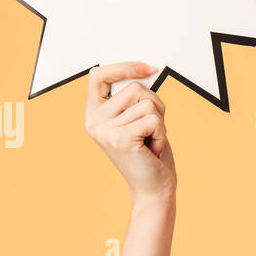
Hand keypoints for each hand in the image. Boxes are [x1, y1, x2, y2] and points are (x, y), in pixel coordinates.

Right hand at [84, 61, 176, 199]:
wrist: (153, 188)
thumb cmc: (149, 154)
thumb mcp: (137, 119)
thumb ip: (134, 98)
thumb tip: (145, 71)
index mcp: (94, 114)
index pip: (98, 76)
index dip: (123, 67)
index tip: (148, 68)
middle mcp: (94, 121)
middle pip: (134, 88)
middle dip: (153, 106)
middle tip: (150, 131)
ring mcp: (105, 130)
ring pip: (146, 103)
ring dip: (159, 122)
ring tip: (150, 141)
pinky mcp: (121, 138)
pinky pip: (154, 118)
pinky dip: (162, 133)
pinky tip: (153, 149)